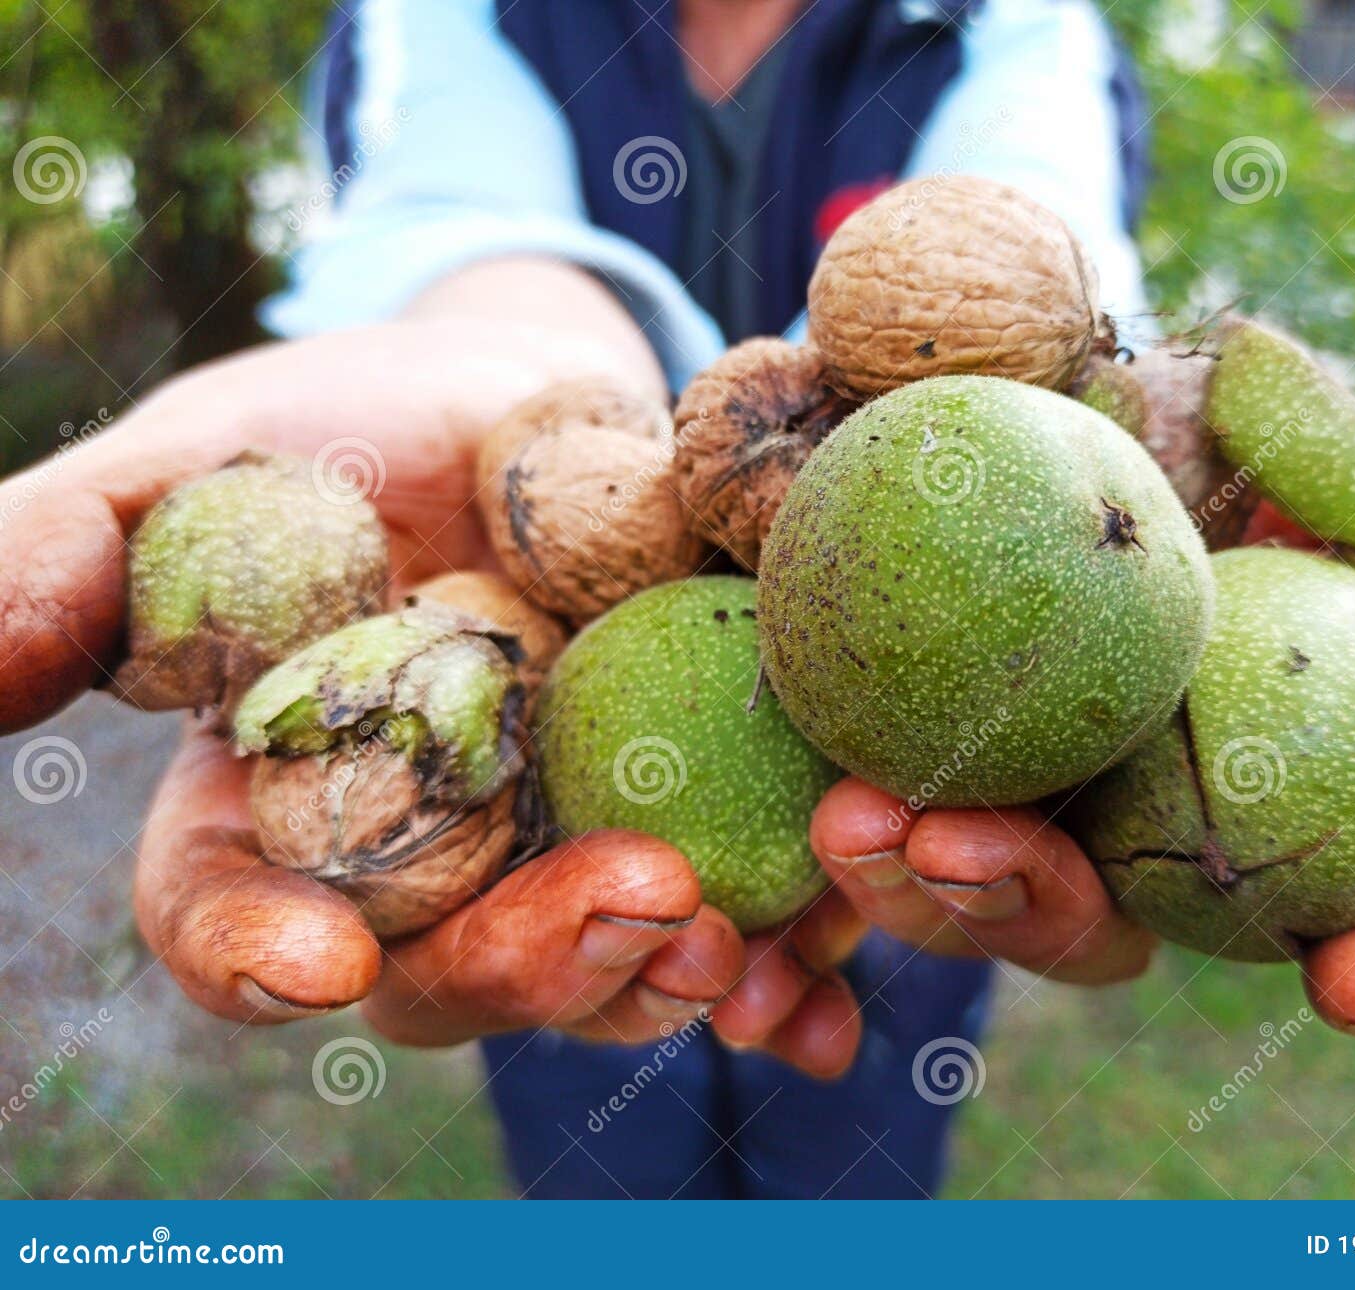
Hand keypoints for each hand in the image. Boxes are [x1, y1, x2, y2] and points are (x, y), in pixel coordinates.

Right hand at [2, 309, 859, 1070]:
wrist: (528, 396)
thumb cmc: (343, 427)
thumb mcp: (194, 468)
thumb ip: (69, 564)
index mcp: (279, 803)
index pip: (229, 911)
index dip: (252, 955)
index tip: (306, 969)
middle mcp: (420, 862)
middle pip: (451, 968)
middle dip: (533, 962)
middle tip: (633, 908)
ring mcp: (559, 849)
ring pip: (604, 962)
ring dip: (671, 977)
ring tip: (743, 945)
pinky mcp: (688, 817)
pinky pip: (739, 915)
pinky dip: (787, 965)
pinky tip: (829, 999)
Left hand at [810, 461, 1354, 1039]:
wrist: (1022, 379)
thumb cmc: (1198, 424)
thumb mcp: (1319, 446)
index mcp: (1235, 791)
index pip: (1335, 918)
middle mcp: (1116, 830)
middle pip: (1090, 930)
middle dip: (1039, 910)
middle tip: (981, 850)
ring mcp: (996, 816)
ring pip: (955, 902)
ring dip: (912, 888)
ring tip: (859, 821)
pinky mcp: (878, 784)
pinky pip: (847, 856)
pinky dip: (828, 880)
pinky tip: (804, 840)